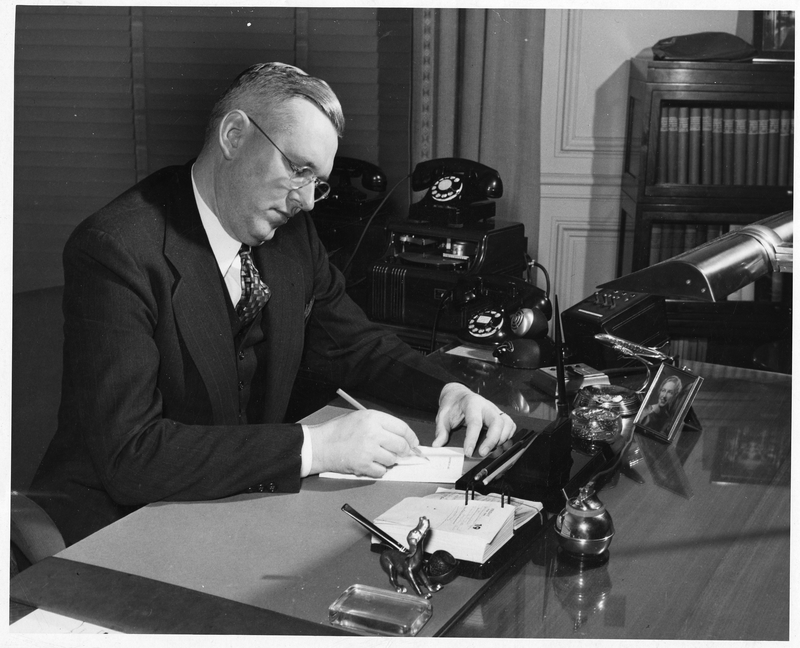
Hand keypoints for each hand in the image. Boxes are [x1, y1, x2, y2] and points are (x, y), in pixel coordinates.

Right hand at [306, 410, 420, 477]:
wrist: (321, 445)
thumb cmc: (339, 431)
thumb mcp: (361, 417)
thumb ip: (382, 425)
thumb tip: (402, 437)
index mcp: (373, 418)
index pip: (402, 428)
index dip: (411, 437)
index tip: (414, 443)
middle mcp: (373, 433)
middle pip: (401, 445)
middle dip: (404, 451)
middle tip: (401, 453)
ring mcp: (368, 450)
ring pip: (392, 460)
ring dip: (389, 461)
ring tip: (377, 456)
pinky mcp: (363, 465)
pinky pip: (382, 471)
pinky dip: (379, 470)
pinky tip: (370, 464)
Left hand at [432, 383, 516, 456]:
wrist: (459, 394)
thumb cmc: (453, 405)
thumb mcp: (443, 415)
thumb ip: (441, 430)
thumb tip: (437, 445)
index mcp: (472, 404)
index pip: (475, 423)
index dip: (472, 439)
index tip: (468, 452)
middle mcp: (486, 406)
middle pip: (497, 422)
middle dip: (492, 440)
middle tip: (483, 453)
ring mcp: (495, 410)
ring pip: (507, 423)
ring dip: (502, 439)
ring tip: (491, 450)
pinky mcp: (500, 415)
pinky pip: (510, 425)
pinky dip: (508, 435)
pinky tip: (500, 443)